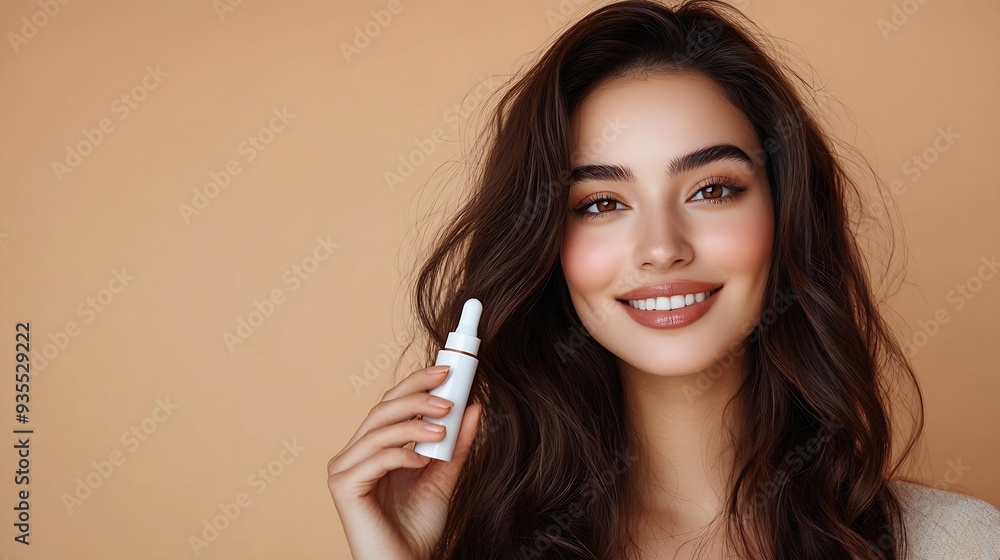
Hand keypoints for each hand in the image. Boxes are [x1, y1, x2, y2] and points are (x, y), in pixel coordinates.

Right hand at [327, 365, 481, 559]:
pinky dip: (401, 453)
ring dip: (414, 423)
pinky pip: (374, 458)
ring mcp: (344, 470)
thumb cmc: (418, 529)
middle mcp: (354, 455)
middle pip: (382, 409)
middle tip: (449, 390)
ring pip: (378, 429)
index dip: (416, 383)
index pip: (391, 404)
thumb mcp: (443, 477)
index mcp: (372, 448)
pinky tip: (424, 460)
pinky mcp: (343, 487)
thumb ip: (455, 444)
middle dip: (417, 394)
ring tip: (445, 428)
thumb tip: (474, 407)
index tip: (448, 372)